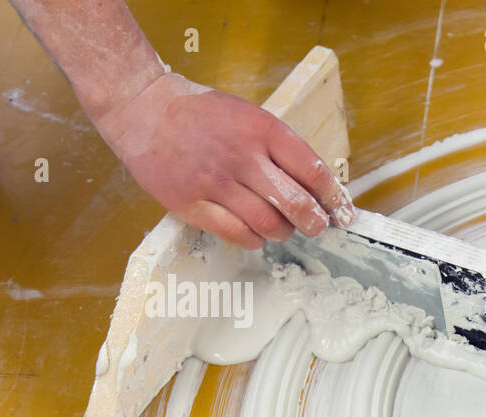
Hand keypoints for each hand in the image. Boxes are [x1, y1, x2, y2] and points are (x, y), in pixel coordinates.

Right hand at [92, 72, 353, 248]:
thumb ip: (281, 149)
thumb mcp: (250, 116)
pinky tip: (255, 232)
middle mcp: (242, 157)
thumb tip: (318, 187)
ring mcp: (216, 182)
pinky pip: (237, 234)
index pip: (314, 172)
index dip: (334, 198)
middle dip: (315, 223)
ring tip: (283, 228)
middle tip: (317, 227)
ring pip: (269, 224)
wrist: (143, 108)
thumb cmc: (202, 114)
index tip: (342, 211)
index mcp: (263, 131)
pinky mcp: (191, 203)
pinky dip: (255, 239)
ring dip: (284, 232)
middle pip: (297, 205)